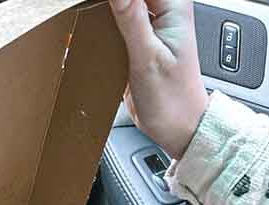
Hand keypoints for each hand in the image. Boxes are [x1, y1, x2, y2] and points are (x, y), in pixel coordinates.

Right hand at [109, 0, 208, 158]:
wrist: (176, 128)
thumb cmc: (172, 99)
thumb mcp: (147, 58)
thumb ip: (130, 18)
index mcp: (174, 6)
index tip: (102, 9)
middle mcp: (164, 12)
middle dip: (111, 7)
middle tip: (95, 17)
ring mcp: (151, 28)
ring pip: (122, 7)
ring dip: (106, 15)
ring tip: (92, 22)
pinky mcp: (139, 43)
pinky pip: (119, 25)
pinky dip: (106, 29)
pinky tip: (96, 36)